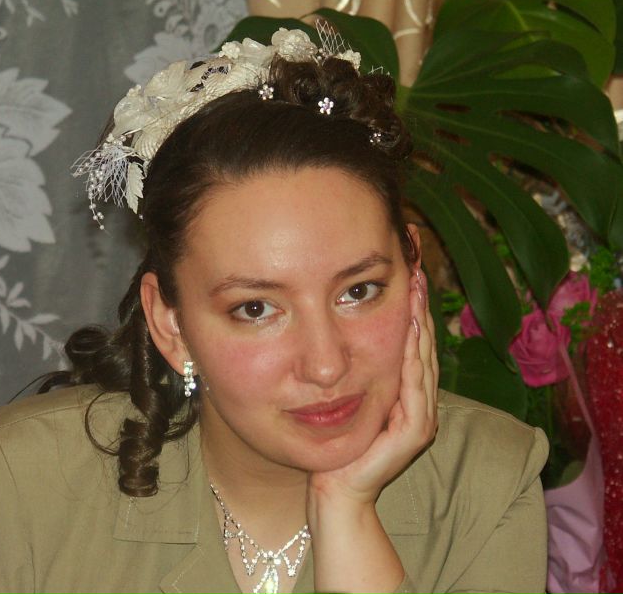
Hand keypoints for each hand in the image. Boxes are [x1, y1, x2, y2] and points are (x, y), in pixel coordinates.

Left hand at [309, 268, 438, 503]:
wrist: (337, 490)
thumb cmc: (338, 446)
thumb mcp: (349, 400)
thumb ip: (357, 374)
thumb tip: (343, 335)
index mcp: (407, 394)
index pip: (412, 343)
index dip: (412, 309)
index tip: (409, 275)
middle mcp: (420, 402)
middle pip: (423, 345)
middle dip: (421, 306)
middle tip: (419, 269)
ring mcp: (421, 418)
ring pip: (423, 359)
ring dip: (420, 323)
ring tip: (418, 289)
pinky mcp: (414, 432)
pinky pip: (414, 386)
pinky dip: (413, 356)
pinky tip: (409, 330)